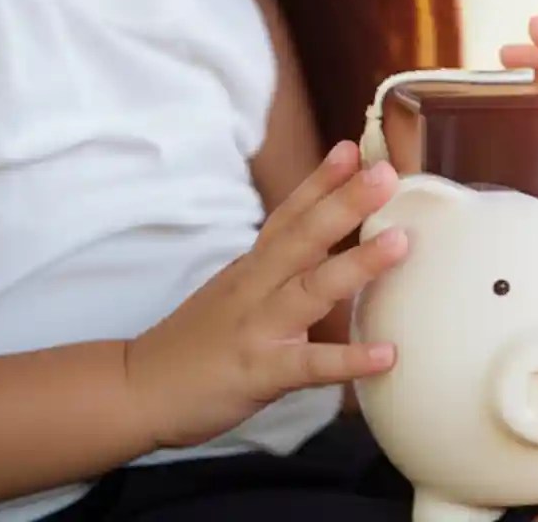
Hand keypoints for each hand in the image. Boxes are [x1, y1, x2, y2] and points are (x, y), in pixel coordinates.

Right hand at [125, 141, 406, 447]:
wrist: (138, 389)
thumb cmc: (200, 339)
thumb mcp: (238, 289)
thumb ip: (279, 266)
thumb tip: (325, 242)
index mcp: (254, 267)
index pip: (290, 214)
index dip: (321, 181)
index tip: (355, 148)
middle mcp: (257, 287)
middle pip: (303, 236)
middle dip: (345, 202)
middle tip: (385, 174)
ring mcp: (258, 328)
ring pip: (310, 289)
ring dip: (356, 264)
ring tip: (400, 242)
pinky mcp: (261, 372)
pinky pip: (310, 365)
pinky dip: (348, 359)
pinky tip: (387, 354)